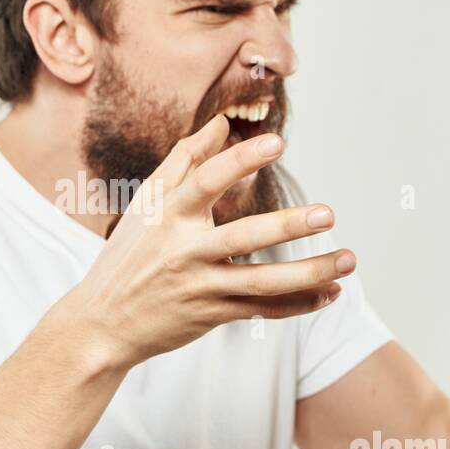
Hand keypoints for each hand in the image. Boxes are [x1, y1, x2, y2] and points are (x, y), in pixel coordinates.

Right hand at [61, 114, 355, 368]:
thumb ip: (184, 161)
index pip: (206, 181)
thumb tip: (221, 123)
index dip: (240, 161)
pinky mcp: (212, 316)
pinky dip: (300, 304)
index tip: (277, 143)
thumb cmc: (128, 256)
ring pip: (262, 281)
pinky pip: (263, 310)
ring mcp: (200, 286)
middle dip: (287, 226)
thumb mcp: (146, 205)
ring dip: (309, 272)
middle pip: (242, 236)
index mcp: (167, 215)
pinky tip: (331, 293)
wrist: (101, 324)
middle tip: (327, 214)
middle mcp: (184, 250)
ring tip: (348, 260)